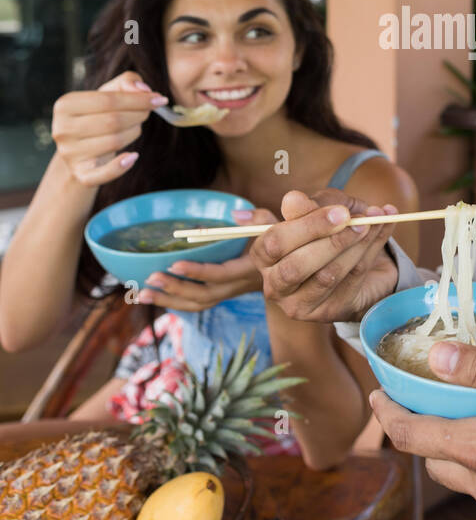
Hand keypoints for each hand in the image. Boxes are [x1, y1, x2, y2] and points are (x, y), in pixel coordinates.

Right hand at [52, 71, 168, 186]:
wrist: (79, 150)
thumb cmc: (96, 116)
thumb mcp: (107, 93)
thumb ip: (126, 82)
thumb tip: (143, 89)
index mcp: (65, 105)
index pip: (108, 100)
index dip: (138, 99)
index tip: (159, 99)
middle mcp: (62, 129)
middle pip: (113, 121)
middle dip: (138, 115)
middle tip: (147, 113)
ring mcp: (69, 154)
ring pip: (115, 142)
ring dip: (134, 133)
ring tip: (134, 128)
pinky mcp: (80, 174)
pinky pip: (106, 172)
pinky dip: (122, 165)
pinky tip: (133, 156)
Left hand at [136, 207, 272, 312]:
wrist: (290, 264)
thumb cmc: (279, 237)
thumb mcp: (275, 224)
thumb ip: (257, 218)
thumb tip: (233, 215)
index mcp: (249, 269)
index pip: (220, 275)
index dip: (197, 272)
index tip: (173, 264)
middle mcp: (238, 286)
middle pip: (204, 296)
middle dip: (175, 289)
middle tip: (150, 279)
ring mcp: (229, 293)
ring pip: (198, 304)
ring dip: (169, 300)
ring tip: (142, 294)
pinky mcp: (223, 294)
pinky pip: (198, 303)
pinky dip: (176, 302)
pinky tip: (156, 297)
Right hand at [249, 189, 399, 322]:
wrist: (360, 261)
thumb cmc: (331, 230)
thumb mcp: (323, 209)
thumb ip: (310, 205)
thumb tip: (293, 199)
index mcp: (264, 255)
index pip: (275, 242)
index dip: (308, 226)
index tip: (341, 211)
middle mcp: (275, 284)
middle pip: (296, 266)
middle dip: (332, 241)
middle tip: (361, 221)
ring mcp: (299, 304)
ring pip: (327, 276)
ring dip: (357, 246)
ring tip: (376, 222)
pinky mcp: (327, 313)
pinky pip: (350, 282)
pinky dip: (371, 253)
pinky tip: (383, 231)